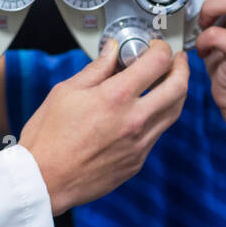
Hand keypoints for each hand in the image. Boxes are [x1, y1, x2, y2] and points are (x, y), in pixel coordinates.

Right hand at [18, 38, 189, 215]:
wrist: (44, 179)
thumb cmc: (48, 137)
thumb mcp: (66, 91)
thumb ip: (96, 69)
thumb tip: (112, 51)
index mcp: (115, 97)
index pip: (157, 63)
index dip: (162, 49)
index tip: (157, 47)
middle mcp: (134, 121)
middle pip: (178, 87)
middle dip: (181, 67)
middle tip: (176, 60)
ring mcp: (139, 144)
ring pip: (174, 112)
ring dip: (176, 93)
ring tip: (168, 82)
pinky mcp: (137, 162)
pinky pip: (158, 134)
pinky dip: (158, 116)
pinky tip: (146, 111)